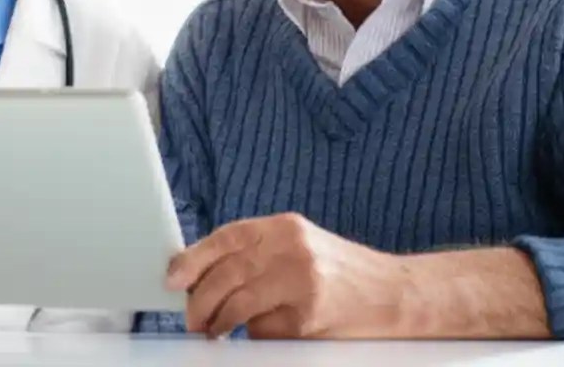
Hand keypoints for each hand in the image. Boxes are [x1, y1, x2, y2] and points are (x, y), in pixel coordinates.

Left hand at [165, 213, 409, 338]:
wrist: (392, 293)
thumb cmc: (339, 272)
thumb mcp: (299, 246)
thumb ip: (256, 253)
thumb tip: (197, 273)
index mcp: (285, 227)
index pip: (227, 237)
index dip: (193, 258)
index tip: (172, 278)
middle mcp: (293, 250)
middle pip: (227, 275)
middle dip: (200, 300)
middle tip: (192, 317)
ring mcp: (302, 283)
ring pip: (239, 306)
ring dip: (219, 323)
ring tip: (215, 330)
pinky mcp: (308, 317)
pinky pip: (264, 331)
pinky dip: (255, 336)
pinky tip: (264, 332)